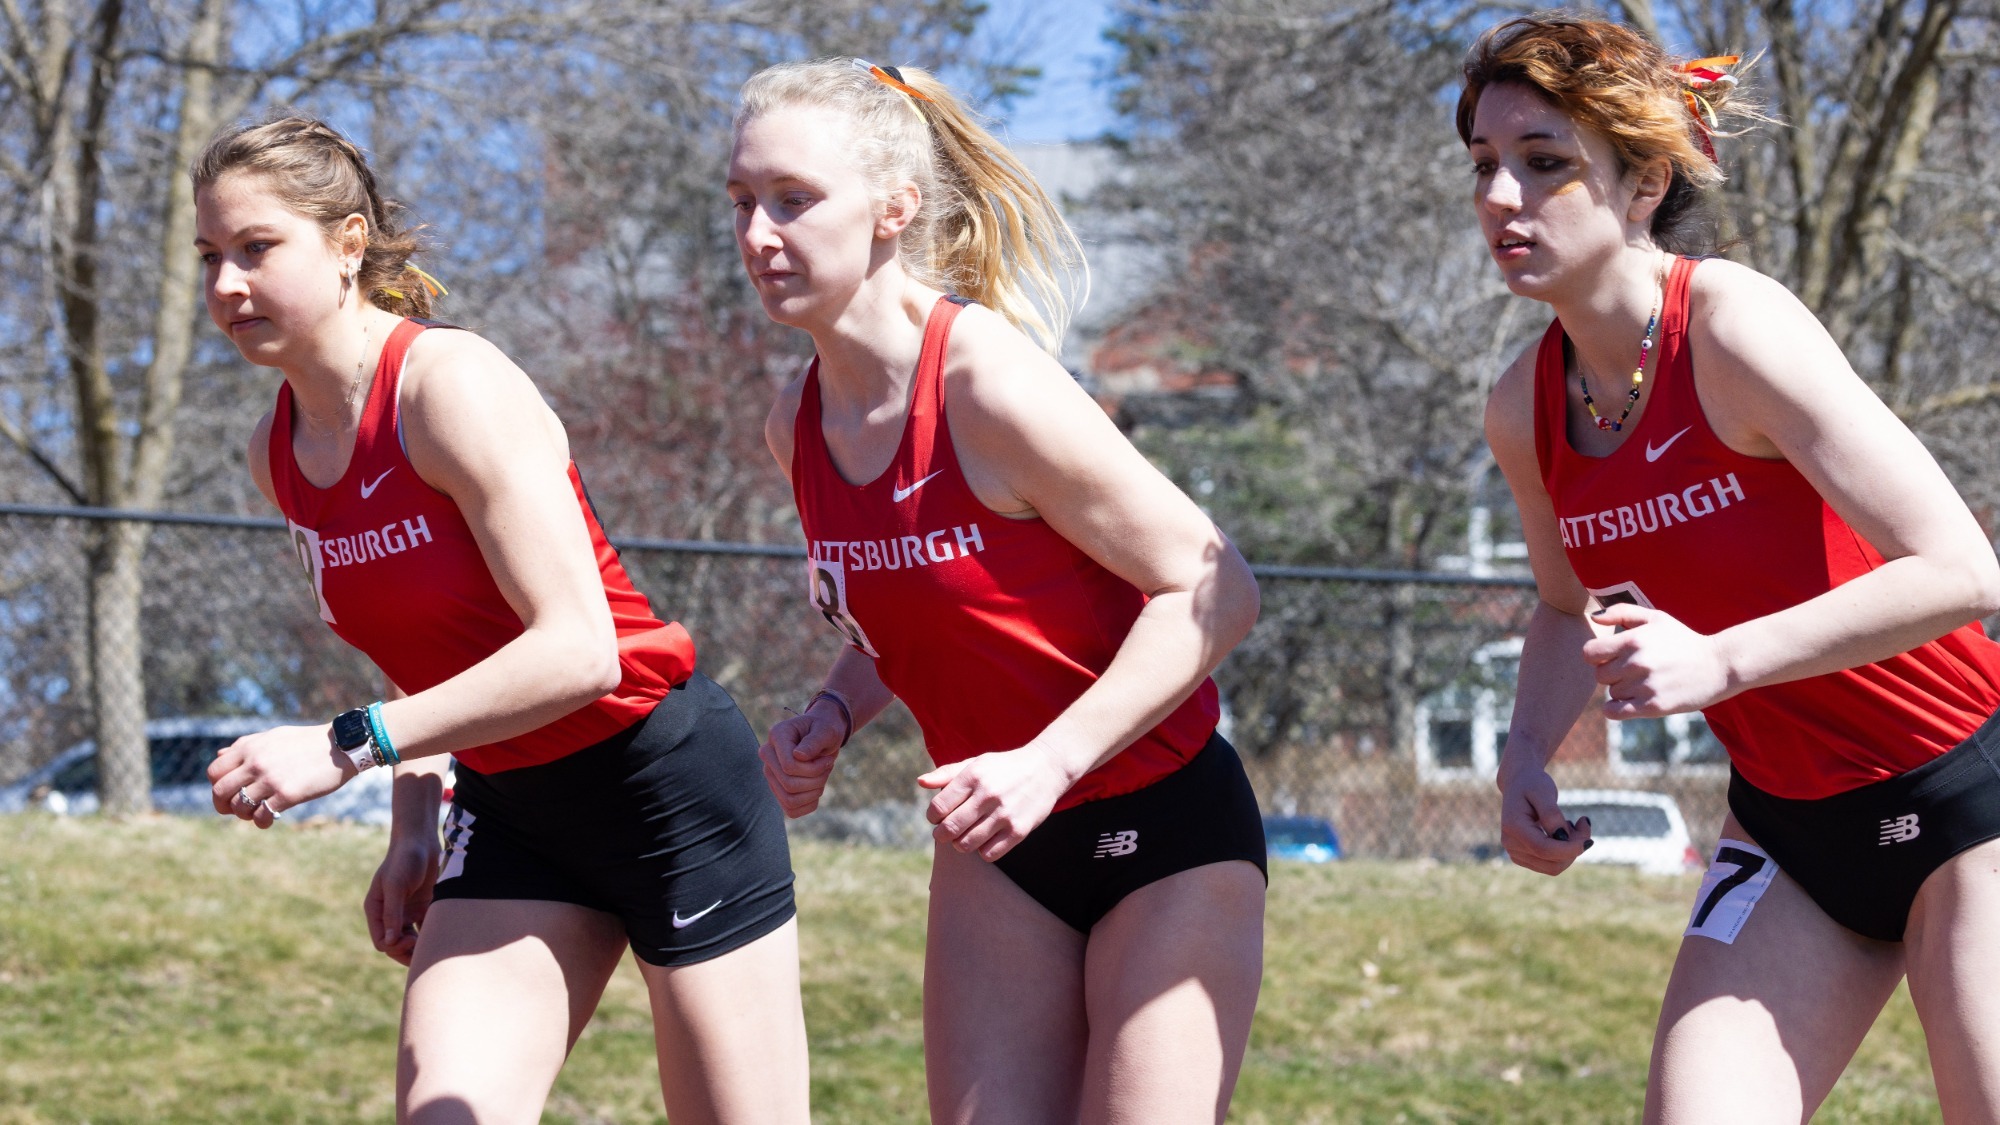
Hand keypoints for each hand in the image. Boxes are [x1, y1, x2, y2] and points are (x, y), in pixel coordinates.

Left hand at [207, 724, 351, 828]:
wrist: (340, 746)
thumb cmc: (306, 741)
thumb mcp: (273, 736)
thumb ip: (245, 745)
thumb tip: (220, 756)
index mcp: (250, 748)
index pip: (214, 771)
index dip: (216, 785)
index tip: (227, 792)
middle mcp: (256, 763)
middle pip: (220, 791)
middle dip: (223, 805)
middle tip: (235, 810)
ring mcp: (271, 779)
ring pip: (239, 807)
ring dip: (244, 815)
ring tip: (256, 813)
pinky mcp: (288, 794)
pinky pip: (262, 816)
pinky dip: (261, 822)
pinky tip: (269, 819)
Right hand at [364, 834, 438, 964]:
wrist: (422, 841)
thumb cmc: (405, 859)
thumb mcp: (396, 885)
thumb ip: (392, 913)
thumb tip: (389, 942)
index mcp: (377, 910)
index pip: (382, 942)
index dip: (395, 947)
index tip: (410, 940)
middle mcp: (390, 914)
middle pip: (396, 945)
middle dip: (408, 952)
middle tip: (426, 953)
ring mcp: (406, 912)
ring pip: (410, 940)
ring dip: (420, 947)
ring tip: (435, 947)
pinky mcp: (422, 908)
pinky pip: (425, 929)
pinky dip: (431, 935)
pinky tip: (443, 935)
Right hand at [758, 702, 844, 817]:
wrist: (823, 735)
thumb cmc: (825, 730)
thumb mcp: (826, 731)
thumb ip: (814, 741)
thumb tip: (799, 756)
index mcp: (777, 736)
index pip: (789, 766)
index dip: (814, 768)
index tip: (828, 758)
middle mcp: (768, 756)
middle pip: (790, 785)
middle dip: (817, 780)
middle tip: (828, 767)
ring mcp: (771, 774)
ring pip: (790, 800)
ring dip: (814, 792)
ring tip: (822, 776)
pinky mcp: (778, 790)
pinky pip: (791, 811)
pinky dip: (810, 804)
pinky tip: (816, 788)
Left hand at [918, 745, 1072, 860]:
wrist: (1047, 768)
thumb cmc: (1005, 767)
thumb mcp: (975, 763)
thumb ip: (946, 774)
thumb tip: (920, 782)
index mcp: (973, 776)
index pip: (938, 807)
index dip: (933, 816)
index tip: (938, 817)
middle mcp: (988, 795)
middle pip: (949, 829)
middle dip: (941, 835)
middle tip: (946, 832)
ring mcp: (1005, 814)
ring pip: (966, 844)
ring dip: (959, 844)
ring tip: (964, 836)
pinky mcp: (1019, 830)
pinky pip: (989, 854)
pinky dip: (981, 851)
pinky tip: (984, 839)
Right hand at [1497, 762, 1592, 875]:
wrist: (1519, 783)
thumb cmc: (1533, 784)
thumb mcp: (1544, 791)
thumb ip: (1552, 814)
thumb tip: (1563, 838)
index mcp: (1513, 827)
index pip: (1544, 849)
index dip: (1570, 849)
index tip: (1589, 839)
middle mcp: (1511, 844)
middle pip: (1552, 863)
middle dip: (1574, 848)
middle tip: (1584, 823)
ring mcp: (1516, 853)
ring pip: (1554, 867)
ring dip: (1571, 850)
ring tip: (1575, 825)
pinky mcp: (1524, 857)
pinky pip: (1552, 865)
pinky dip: (1565, 852)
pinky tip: (1566, 832)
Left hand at [1583, 604, 1733, 718]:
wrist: (1718, 666)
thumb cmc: (1683, 640)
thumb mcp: (1656, 618)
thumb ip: (1622, 613)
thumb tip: (1593, 618)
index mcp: (1633, 640)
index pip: (1589, 653)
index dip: (1597, 655)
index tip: (1611, 656)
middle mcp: (1636, 663)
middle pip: (1599, 675)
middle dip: (1612, 673)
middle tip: (1633, 670)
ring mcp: (1644, 686)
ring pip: (1611, 693)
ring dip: (1622, 690)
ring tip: (1645, 682)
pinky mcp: (1653, 706)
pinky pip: (1614, 712)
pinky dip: (1615, 709)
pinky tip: (1628, 703)